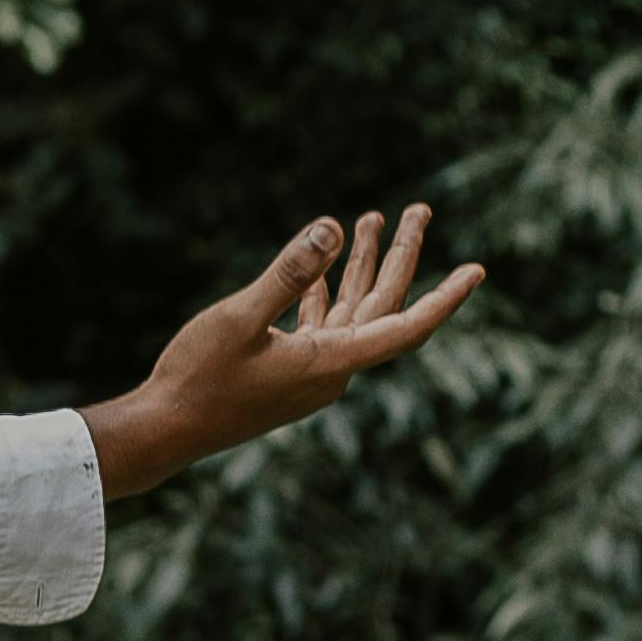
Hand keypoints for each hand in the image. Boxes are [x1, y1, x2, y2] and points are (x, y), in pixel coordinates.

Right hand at [86, 205, 483, 500]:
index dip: (445, 298)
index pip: (406, 327)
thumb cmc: (197, 378)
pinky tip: (326, 264)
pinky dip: (328, 291)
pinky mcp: (287, 372)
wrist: (163, 431)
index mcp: (331, 363)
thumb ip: (289, 273)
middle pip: (384, 307)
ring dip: (364, 267)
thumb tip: (333, 227)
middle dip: (402, 256)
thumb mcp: (240, 317)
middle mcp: (330, 371)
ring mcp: (310, 373)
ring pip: (353, 311)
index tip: (478, 270)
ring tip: (373, 218)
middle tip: (420, 209)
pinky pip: (323, 325)